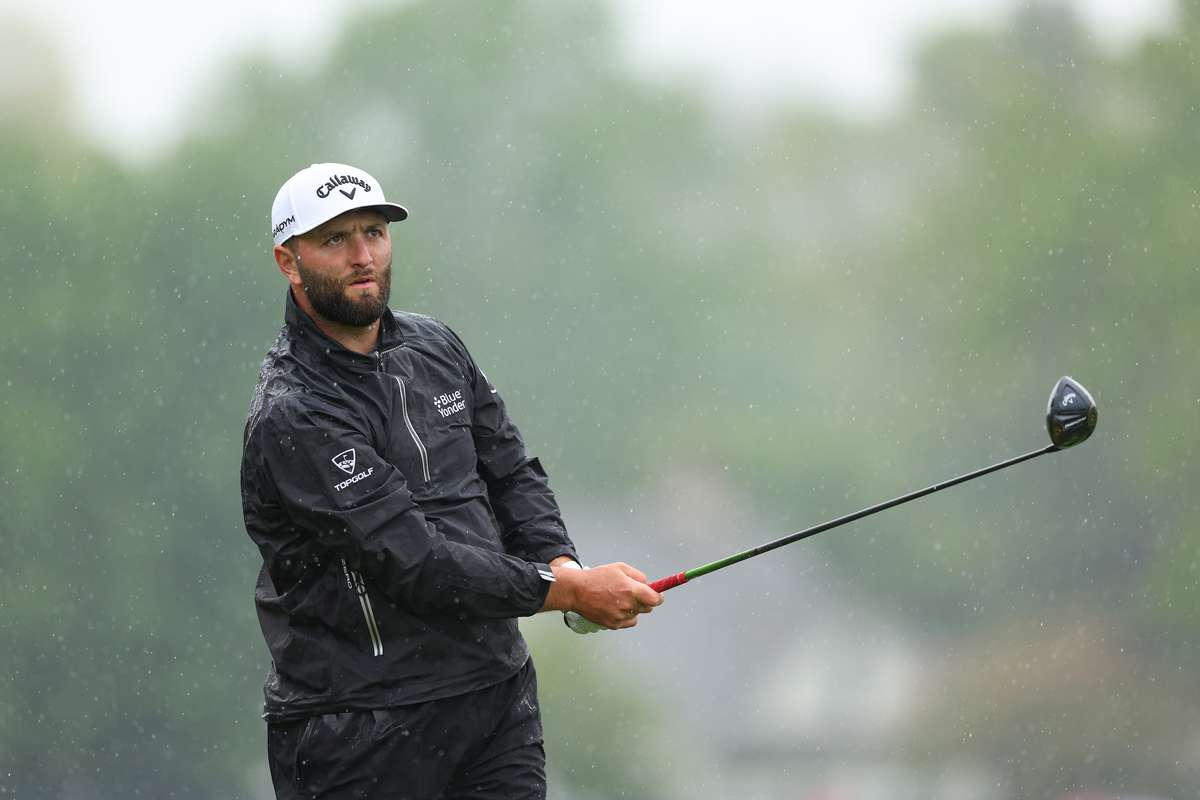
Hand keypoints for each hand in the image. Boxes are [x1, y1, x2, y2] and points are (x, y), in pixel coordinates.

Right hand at [545, 562, 662, 629]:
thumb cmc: (597, 577)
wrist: (577, 591)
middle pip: (648, 608)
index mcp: (631, 590)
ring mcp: (620, 617)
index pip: (655, 599)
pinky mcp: (613, 625)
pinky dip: (625, 616)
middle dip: (644, 601)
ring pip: (637, 615)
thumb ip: (638, 576)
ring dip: (633, 608)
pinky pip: (627, 622)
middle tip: (633, 594)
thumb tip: (648, 584)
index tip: (657, 595)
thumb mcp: (619, 568)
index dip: (658, 597)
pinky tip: (614, 607)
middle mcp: (628, 605)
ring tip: (618, 599)